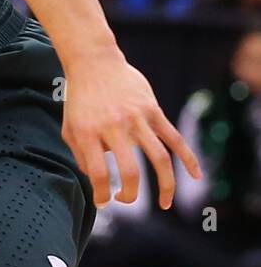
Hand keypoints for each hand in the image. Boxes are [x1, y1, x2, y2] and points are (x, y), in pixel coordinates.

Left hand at [61, 55, 200, 208]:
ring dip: (166, 185)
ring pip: (158, 157)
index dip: (101, 193)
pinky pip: (175, 137)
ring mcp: (136, 118)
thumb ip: (81, 155)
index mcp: (88, 133)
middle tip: (126, 200)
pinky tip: (196, 176)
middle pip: (130, 170)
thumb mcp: (70, 127)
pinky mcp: (152, 110)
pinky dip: (188, 158)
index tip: (104, 202)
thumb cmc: (80, 99)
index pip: (98, 172)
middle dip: (130, 193)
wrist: (93, 62)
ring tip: (166, 204)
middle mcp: (113, 127)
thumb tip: (97, 181)